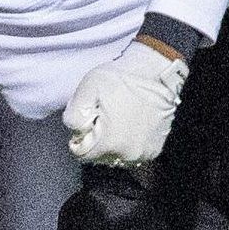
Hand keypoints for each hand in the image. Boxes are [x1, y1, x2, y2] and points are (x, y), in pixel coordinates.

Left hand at [65, 39, 189, 167]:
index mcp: (110, 143)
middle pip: (100, 157)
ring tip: (118, 120)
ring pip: (117, 157)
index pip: (83, 155)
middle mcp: (129, 154)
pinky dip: (129, 143)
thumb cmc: (120, 78)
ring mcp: (144, 153)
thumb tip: (76, 131)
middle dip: (97, 141)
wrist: (155, 72)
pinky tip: (130, 125)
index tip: (88, 122)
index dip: (80, 138)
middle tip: (103, 118)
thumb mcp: (87, 88)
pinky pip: (133, 153)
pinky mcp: (155, 149)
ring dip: (113, 144)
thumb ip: (73, 114)